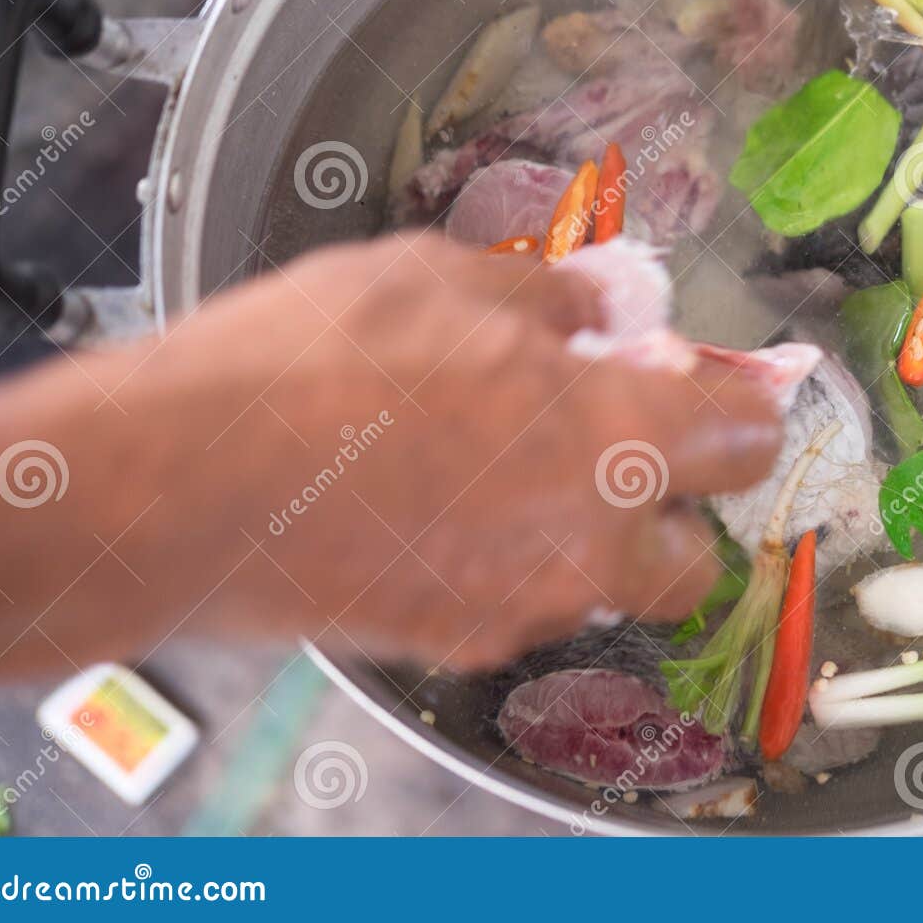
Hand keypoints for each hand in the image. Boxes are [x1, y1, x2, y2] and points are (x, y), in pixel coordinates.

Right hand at [0, 233, 782, 676]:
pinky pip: (523, 608)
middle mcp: (589, 541)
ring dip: (595, 538)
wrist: (179, 485)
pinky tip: (447, 515)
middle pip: (694, 554)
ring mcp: (523, 605)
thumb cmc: (315, 364)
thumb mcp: (443, 279)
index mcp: (614, 439)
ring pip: (608, 587)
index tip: (724, 394)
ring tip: (514, 475)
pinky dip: (515, 567)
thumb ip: (552, 299)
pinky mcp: (454, 643)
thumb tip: (605, 310)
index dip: (742, 411)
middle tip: (617, 448)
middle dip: (674, 505)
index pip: (743, 441)